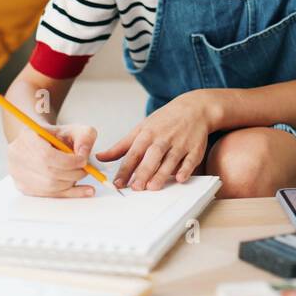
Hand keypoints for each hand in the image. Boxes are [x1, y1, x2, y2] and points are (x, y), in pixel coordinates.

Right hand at [7, 123, 97, 197]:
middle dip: (73, 174)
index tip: (83, 161)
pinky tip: (79, 189)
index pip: (47, 156)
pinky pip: (47, 195)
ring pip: (49, 187)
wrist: (41, 143)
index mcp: (27, 137)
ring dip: (70, 184)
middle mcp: (16, 156)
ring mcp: (17, 173)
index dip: (69, 162)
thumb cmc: (56, 137)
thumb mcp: (74, 130)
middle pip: (49, 173)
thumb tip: (84, 155)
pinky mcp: (22, 187)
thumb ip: (84, 137)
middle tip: (85, 170)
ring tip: (78, 175)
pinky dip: (66, 193)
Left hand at [96, 92, 213, 191]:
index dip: (125, 169)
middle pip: (152, 156)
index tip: (117, 183)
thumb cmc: (164, 121)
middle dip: (144, 171)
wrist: (194, 108)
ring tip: (152, 187)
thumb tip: (100, 157)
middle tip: (136, 188)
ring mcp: (180, 143)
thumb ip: (121, 146)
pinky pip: (190, 160)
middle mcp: (163, 138)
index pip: (133, 153)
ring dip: (162, 173)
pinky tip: (180, 179)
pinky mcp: (195, 148)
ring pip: (170, 159)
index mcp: (147, 133)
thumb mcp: (141, 129)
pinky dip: (186, 169)